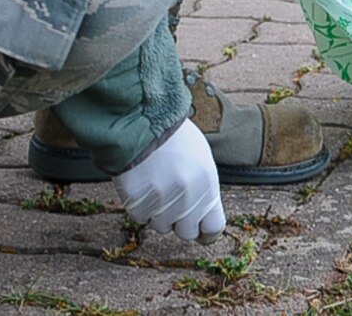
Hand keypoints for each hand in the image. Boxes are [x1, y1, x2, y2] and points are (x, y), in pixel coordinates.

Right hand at [112, 119, 225, 240]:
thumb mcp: (201, 158)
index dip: (206, 230)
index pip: (214, 227)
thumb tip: (202, 216)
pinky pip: (140, 217)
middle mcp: (187, 198)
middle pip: (187, 232)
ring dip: (158, 213)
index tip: (201, 229)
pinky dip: (140, 206)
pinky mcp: (137, 203)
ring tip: (155, 184)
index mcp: (208, 185)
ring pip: (161, 226)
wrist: (141, 119)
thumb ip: (204, 189)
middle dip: (180, 220)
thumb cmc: (173, 136)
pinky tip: (142, 184)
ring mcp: (161, 203)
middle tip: (172, 200)